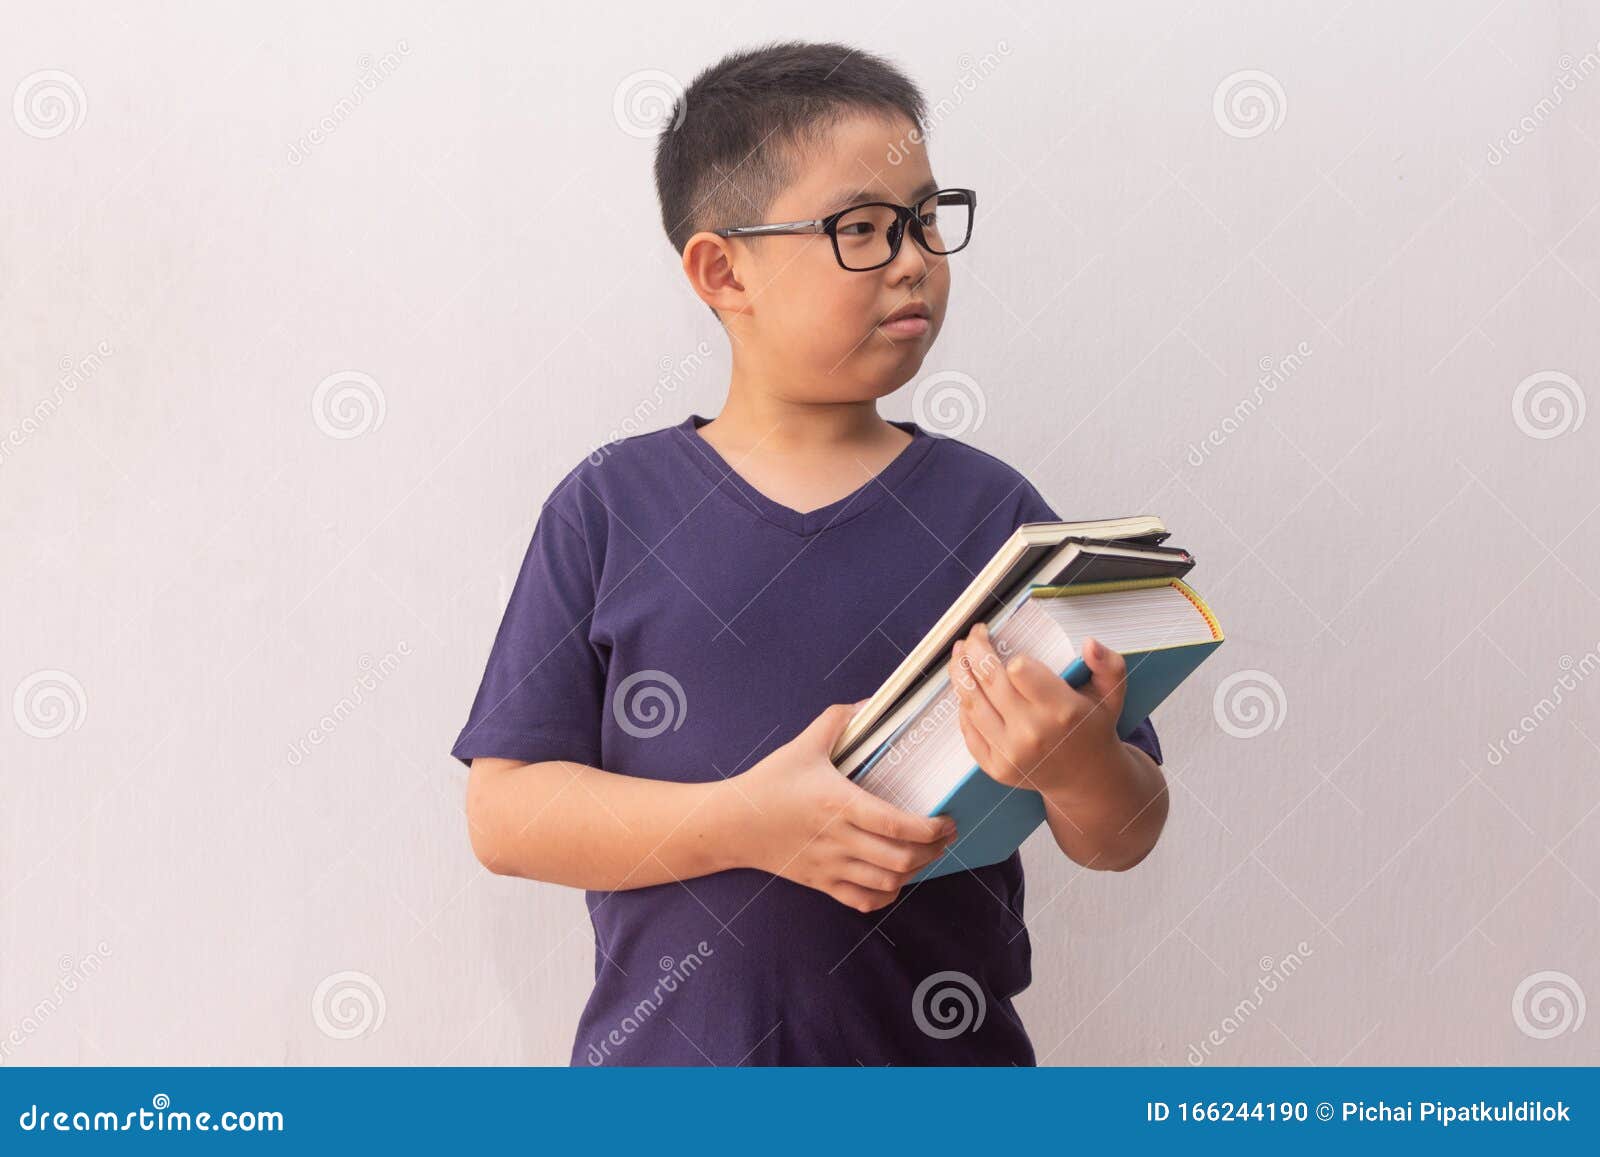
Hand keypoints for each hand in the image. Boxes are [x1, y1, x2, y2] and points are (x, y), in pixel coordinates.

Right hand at [728, 702, 957, 912]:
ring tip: (924, 853)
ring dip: (914, 872)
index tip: (945, 818)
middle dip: (933, 850)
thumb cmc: (769, 783)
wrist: (732, 823)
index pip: (896, 825)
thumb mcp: (803, 745)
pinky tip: (893, 878)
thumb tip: (871, 703)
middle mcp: (838, 839)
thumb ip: (839, 720)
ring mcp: (830, 866)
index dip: (929, 828)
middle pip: (901, 860)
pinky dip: (886, 895)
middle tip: (944, 835)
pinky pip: (864, 902)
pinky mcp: (821, 883)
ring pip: (888, 884)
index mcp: (839, 804)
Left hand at [948, 622, 1126, 794]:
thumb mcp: (1111, 695)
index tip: (1010, 650)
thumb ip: (1108, 665)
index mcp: (1062, 710)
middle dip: (974, 650)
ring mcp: (1011, 754)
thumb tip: (1089, 643)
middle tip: (973, 635)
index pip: (1018, 670)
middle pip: (988, 680)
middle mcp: (1033, 733)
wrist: (1086, 779)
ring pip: (971, 703)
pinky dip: (962, 706)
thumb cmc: (1093, 728)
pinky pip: (969, 730)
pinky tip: (965, 688)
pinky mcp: (996, 768)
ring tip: (959, 653)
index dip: (1011, 657)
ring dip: (959, 672)